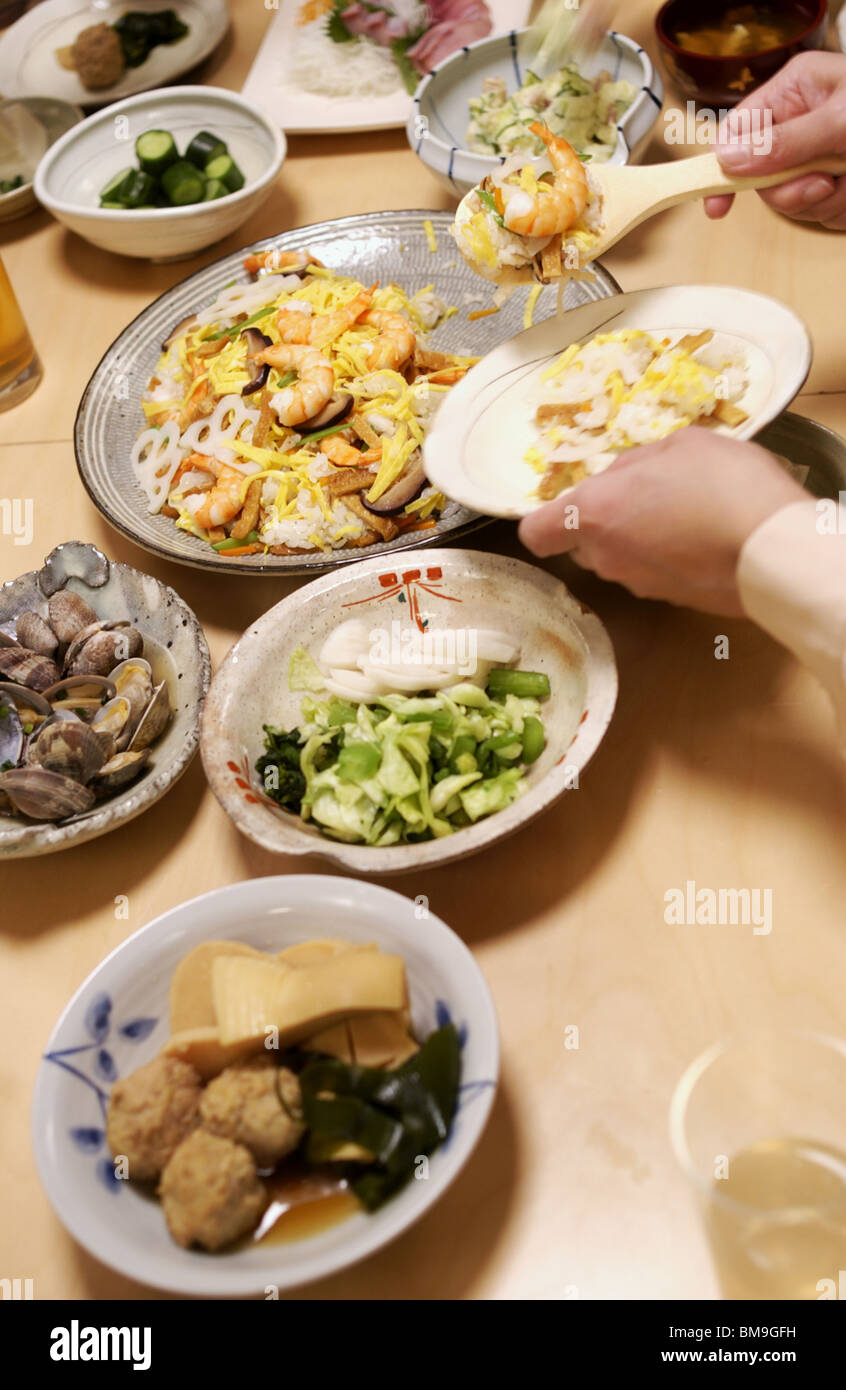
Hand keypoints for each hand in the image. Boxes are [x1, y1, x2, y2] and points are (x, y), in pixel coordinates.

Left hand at [517, 429, 804, 615]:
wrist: (773, 552)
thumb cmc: (724, 484)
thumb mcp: (681, 445)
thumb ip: (639, 463)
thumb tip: (626, 476)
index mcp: (595, 512)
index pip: (537, 532)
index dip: (548, 521)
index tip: (571, 506)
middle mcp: (606, 556)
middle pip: (584, 544)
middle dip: (605, 523)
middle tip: (647, 496)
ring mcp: (638, 584)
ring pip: (620, 560)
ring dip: (639, 540)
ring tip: (686, 515)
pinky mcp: (670, 603)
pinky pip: (655, 575)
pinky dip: (670, 560)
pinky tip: (705, 539)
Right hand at [705, 51, 845, 228]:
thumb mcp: (840, 121)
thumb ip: (785, 142)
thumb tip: (729, 158)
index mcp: (795, 91)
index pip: (738, 132)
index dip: (722, 168)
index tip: (717, 205)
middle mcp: (800, 125)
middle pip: (760, 175)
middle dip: (789, 189)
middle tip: (820, 181)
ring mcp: (816, 158)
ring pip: (790, 200)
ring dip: (820, 200)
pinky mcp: (832, 186)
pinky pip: (817, 212)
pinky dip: (838, 208)